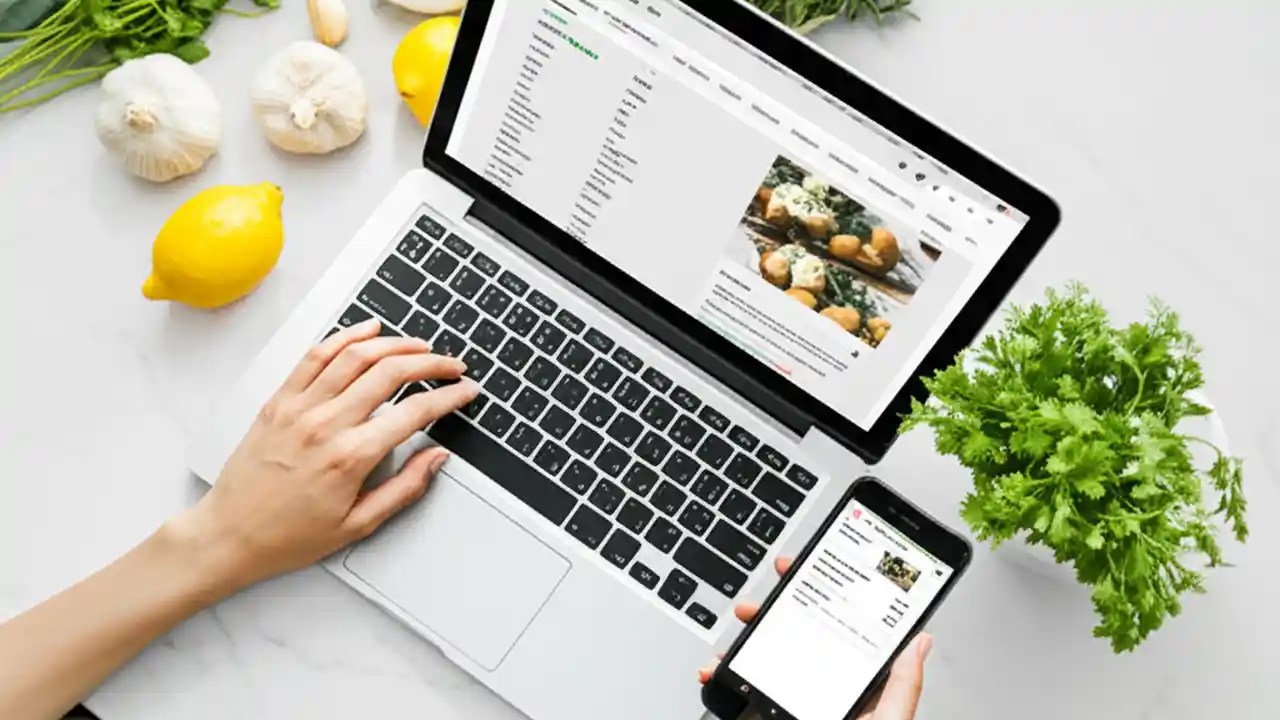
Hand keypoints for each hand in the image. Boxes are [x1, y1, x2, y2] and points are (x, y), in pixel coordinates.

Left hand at [172, 318, 479, 591]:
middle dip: (431, 362)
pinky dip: (345, 337)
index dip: (449, 397)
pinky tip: (367, 332)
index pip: (415, 412)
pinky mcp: (279, 401)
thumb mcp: (358, 525)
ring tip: (419, 345)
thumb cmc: (287, 537)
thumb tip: (437, 458)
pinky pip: (315, 356)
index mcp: (350, 457)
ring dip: (395, 344)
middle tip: (451, 365)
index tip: (465, 391)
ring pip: (356, 355)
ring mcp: (299, 408)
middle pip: (390, 373)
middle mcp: (325, 425)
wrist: (228, 535)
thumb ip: (405, 488)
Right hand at [698, 557, 932, 719]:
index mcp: (856, 686)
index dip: (818, 594)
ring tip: (736, 635)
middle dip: (769, 612)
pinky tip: (717, 671)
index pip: (837, 629)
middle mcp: (822, 690)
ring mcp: (793, 701)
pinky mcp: (769, 715)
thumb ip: (903, 685)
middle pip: (793, 637)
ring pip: (764, 659)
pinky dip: (723, 678)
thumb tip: (919, 641)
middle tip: (756, 603)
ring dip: (742, 642)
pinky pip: (744, 690)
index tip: (800, 572)